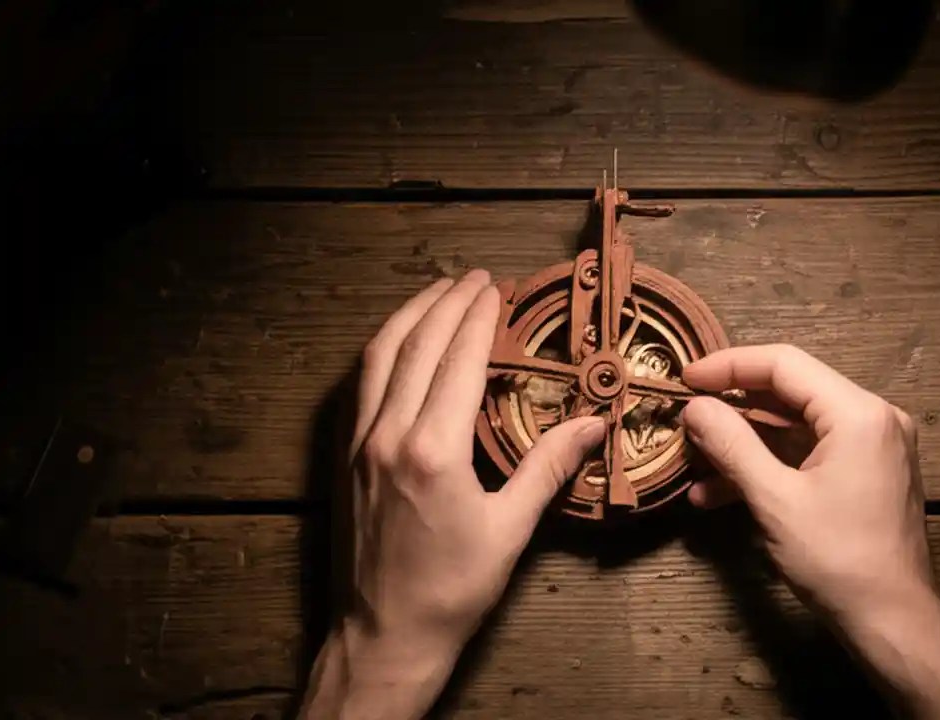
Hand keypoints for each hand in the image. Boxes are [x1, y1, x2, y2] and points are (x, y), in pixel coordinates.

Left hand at [300, 271, 604, 718]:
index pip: (457, 359)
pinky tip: (399, 343)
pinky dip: (383, 350)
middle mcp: (388, 435)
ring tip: (437, 292)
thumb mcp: (510, 530)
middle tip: (475, 278)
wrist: (384, 634)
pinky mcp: (345, 458)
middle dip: (446, 303)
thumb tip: (594, 425)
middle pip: (416, 345)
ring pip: (379, 357)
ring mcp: (359, 444)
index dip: (478, 317)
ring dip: (409, 316)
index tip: (497, 288)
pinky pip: (361, 385)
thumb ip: (548, 468)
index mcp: (432, 450)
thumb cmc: (451, 590)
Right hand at [681, 344, 929, 624]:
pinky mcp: (867, 475)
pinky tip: (721, 493)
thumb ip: (732, 445)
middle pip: (791, 393)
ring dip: (745, 445)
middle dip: (733, 409)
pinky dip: (769, 467)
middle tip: (686, 420)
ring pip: (796, 428)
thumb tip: (695, 407)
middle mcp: (873, 419)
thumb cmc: (838, 560)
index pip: (785, 364)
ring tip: (694, 466)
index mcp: (858, 413)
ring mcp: (873, 448)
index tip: (685, 379)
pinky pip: (810, 455)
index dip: (729, 366)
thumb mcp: (775, 500)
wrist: (892, 621)